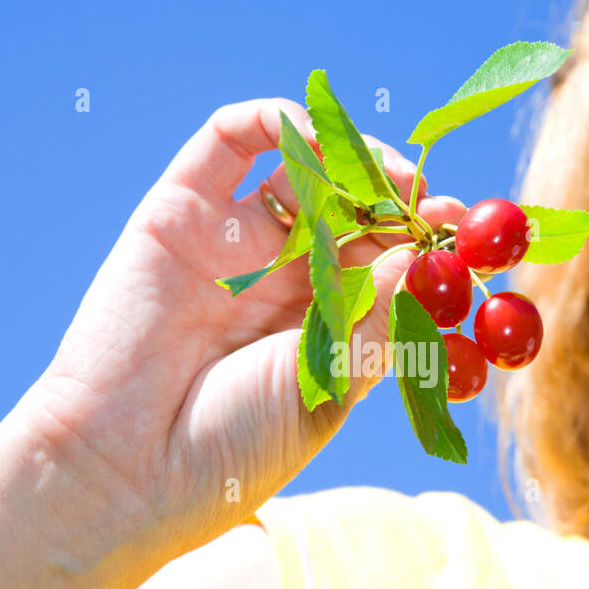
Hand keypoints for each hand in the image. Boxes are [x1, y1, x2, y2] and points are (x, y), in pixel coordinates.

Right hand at [18, 97, 465, 566]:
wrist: (125, 467)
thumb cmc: (234, 447)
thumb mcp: (327, 388)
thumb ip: (378, 321)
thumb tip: (426, 258)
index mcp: (329, 321)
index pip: (391, 257)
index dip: (428, 237)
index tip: (462, 232)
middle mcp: (284, 274)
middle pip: (356, 204)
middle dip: (399, 194)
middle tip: (431, 197)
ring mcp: (235, 239)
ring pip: (303, 165)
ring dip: (350, 155)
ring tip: (381, 178)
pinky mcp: (182, 209)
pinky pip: (228, 142)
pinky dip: (272, 121)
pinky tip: (308, 135)